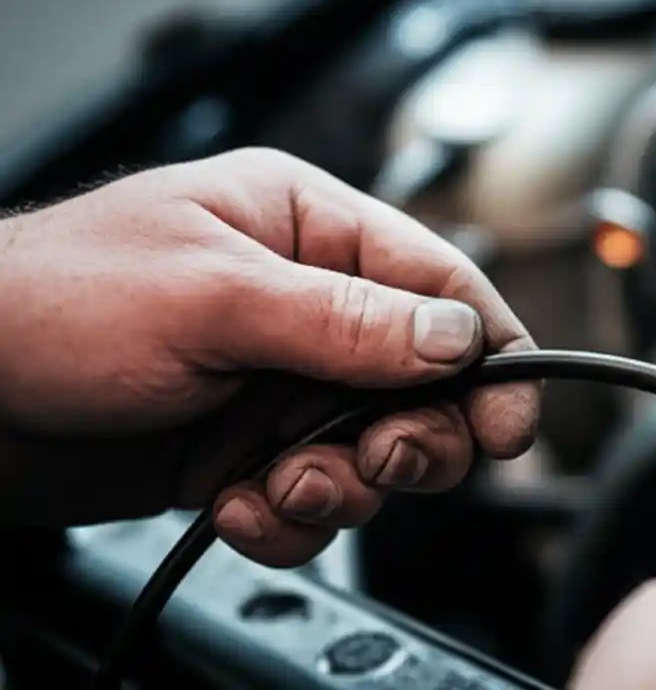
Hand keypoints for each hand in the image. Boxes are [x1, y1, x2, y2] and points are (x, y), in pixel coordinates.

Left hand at [0, 148, 538, 565]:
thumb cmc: (49, 306)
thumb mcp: (211, 297)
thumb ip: (344, 321)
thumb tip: (457, 339)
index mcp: (307, 230)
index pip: (439, 284)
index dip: (490, 353)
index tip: (510, 420)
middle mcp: (306, 308)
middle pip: (426, 384)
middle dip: (413, 435)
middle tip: (382, 458)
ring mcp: (279, 386)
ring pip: (375, 453)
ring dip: (342, 486)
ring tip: (279, 486)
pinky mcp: (248, 453)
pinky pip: (314, 501)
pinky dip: (286, 520)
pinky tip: (231, 505)